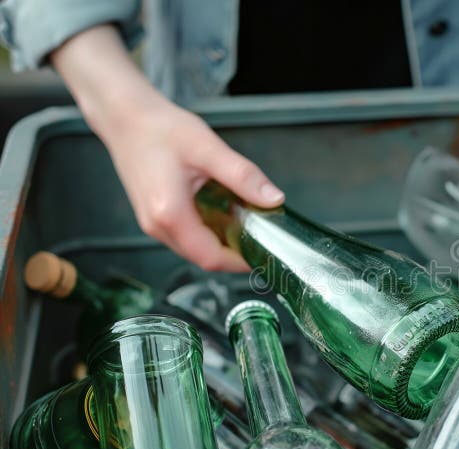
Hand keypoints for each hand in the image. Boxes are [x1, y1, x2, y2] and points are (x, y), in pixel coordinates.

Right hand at [50, 25, 283, 271]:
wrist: (125, 117)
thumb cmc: (161, 129)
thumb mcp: (209, 149)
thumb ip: (243, 176)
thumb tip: (275, 199)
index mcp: (170, 214)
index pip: (210, 257)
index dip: (240, 262)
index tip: (265, 254)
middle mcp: (157, 227)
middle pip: (202, 257)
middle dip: (234, 253)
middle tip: (262, 237)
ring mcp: (152, 224)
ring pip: (193, 249)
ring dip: (221, 243)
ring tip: (247, 225)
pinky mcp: (153, 217)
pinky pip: (185, 237)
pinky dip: (207, 233)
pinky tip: (223, 215)